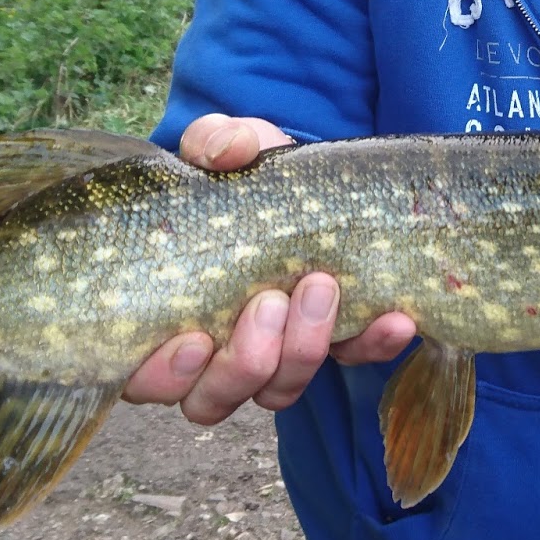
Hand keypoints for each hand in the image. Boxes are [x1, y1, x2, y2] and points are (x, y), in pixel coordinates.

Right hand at [122, 112, 416, 420]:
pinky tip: (394, 318)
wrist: (307, 178)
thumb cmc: (245, 174)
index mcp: (164, 318)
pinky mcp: (331, 347)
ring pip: (276, 391)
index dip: (165, 374)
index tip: (194, 339)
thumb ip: (216, 142)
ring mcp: (273, 357)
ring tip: (322, 287)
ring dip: (302, 349)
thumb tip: (228, 150)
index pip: (145, 378)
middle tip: (269, 301)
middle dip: (245, 361)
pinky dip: (372, 345)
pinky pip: (350, 363)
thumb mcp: (227, 147)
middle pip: (212, 397)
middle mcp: (212, 355)